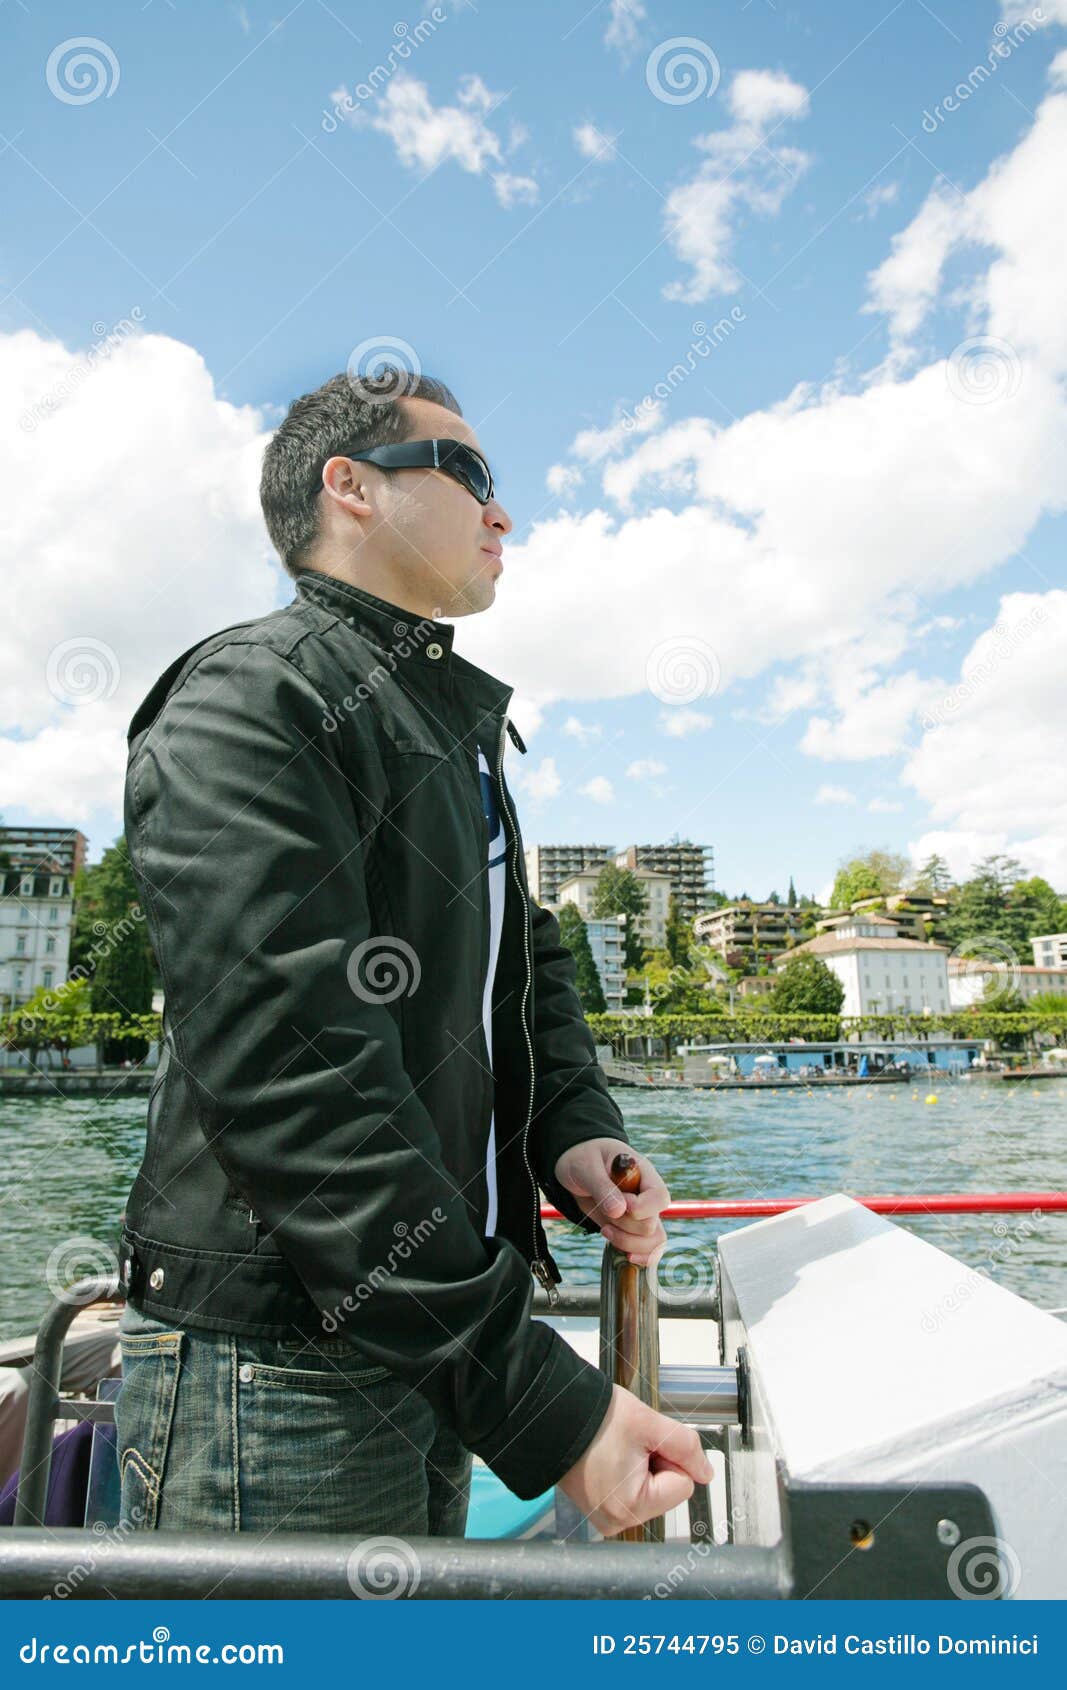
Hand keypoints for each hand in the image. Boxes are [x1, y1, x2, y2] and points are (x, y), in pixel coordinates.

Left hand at [553, 1139, 669, 1268]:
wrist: (575, 1166)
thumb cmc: (582, 1156)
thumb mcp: (586, 1166)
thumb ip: (602, 1186)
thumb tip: (619, 1211)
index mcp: (643, 1174)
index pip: (659, 1197)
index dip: (642, 1208)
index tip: (621, 1204)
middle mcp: (646, 1197)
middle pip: (651, 1225)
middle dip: (624, 1226)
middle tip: (603, 1212)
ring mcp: (640, 1214)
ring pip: (654, 1242)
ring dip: (628, 1244)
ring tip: (605, 1231)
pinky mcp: (630, 1228)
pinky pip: (647, 1250)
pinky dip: (638, 1257)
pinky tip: (624, 1254)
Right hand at [558, 1383, 711, 1536]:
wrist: (552, 1413)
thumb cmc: (592, 1418)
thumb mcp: (649, 1424)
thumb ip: (687, 1448)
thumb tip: (706, 1472)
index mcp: (631, 1508)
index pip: (683, 1485)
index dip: (669, 1457)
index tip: (644, 1443)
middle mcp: (617, 1521)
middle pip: (666, 1490)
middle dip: (654, 1462)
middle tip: (628, 1444)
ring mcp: (605, 1517)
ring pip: (651, 1489)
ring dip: (641, 1466)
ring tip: (616, 1449)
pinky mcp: (599, 1508)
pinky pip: (631, 1491)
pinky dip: (626, 1472)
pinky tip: (609, 1456)